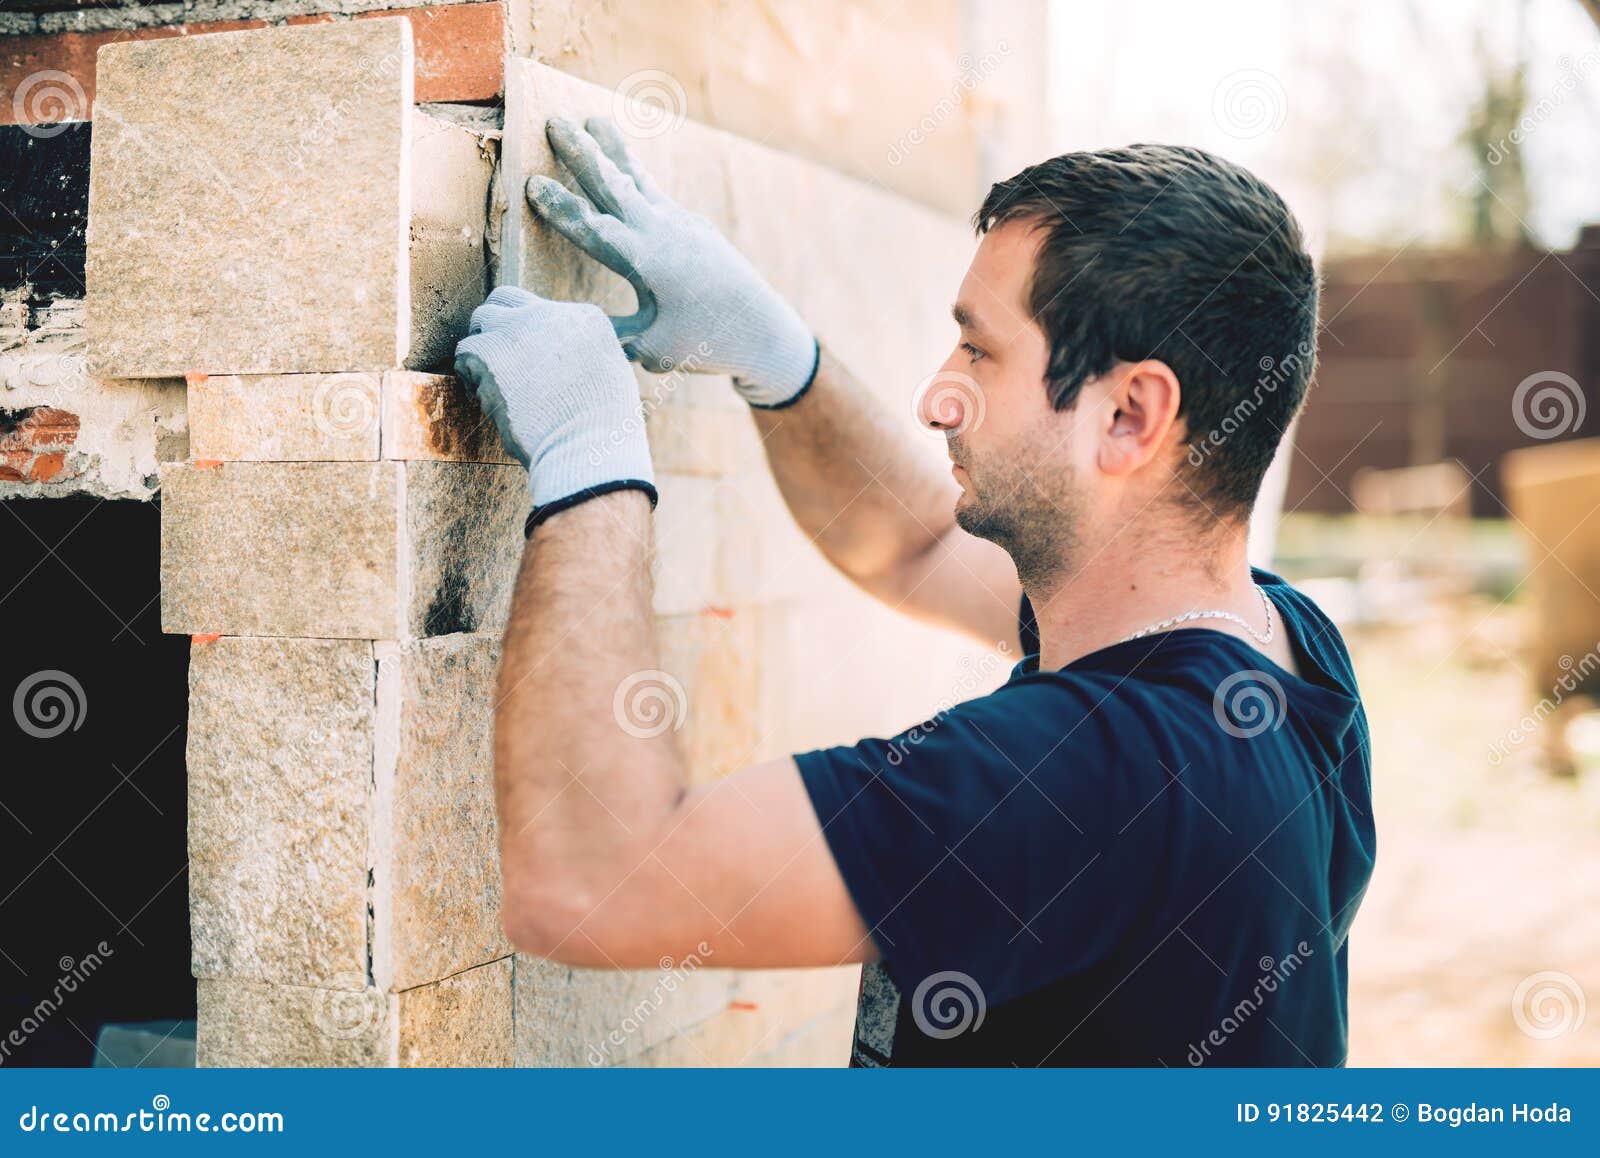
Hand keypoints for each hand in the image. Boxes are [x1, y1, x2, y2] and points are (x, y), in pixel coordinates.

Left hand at [454, 286, 654, 527]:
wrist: (586, 444)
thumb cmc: (603, 426)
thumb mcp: (614, 376)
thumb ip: (591, 356)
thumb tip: (573, 359)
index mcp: (583, 318)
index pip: (543, 310)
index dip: (531, 333)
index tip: (529, 358)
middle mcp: (549, 314)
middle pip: (506, 299)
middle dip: (498, 322)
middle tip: (496, 352)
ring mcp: (516, 329)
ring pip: (482, 319)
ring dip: (482, 346)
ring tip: (487, 376)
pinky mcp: (489, 352)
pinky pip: (465, 352)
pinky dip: (469, 372)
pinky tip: (480, 394)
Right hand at [527, 117, 818, 408]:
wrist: (763, 328)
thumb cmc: (707, 343)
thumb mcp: (653, 348)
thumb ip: (611, 334)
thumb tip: (572, 325)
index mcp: (646, 260)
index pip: (593, 229)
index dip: (561, 208)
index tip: (533, 184)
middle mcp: (662, 232)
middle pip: (613, 185)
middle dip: (581, 154)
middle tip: (554, 123)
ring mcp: (681, 223)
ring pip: (638, 179)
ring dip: (612, 149)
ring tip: (594, 119)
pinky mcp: (693, 226)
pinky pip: (655, 192)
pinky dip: (635, 174)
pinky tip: (624, 166)